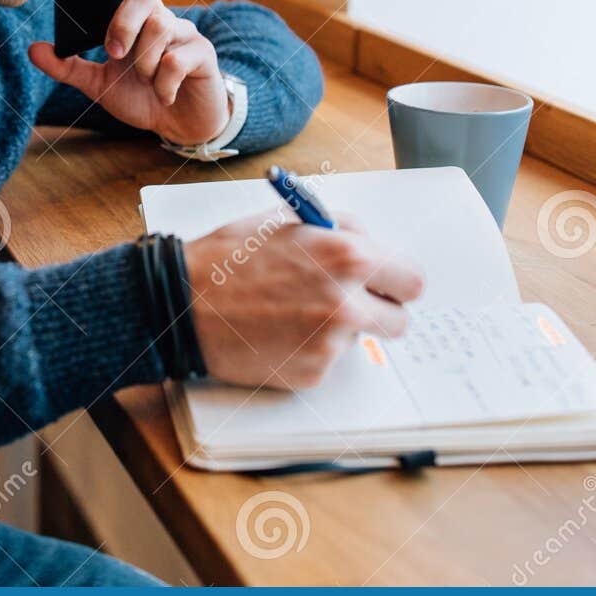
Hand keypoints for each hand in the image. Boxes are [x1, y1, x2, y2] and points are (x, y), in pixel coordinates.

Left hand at [28, 0, 229, 143]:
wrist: (180, 127)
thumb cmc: (143, 97)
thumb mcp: (99, 85)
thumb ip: (68, 67)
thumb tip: (33, 49)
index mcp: (136, 22)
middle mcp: (161, 20)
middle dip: (123, 24)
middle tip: (114, 54)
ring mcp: (185, 34)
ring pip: (160, 27)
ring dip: (144, 63)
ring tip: (146, 83)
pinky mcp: (203, 55)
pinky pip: (177, 60)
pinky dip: (164, 84)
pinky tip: (165, 96)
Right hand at [180, 211, 423, 388]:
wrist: (183, 302)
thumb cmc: (230, 257)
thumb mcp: (291, 221)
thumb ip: (341, 231)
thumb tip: (372, 246)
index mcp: (349, 257)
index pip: (412, 280)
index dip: (397, 281)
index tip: (385, 284)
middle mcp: (346, 303)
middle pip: (400, 321)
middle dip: (380, 311)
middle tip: (350, 303)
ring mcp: (329, 345)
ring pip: (359, 341)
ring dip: (339, 330)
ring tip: (294, 312)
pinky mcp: (310, 374)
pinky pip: (327, 362)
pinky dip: (309, 350)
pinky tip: (276, 333)